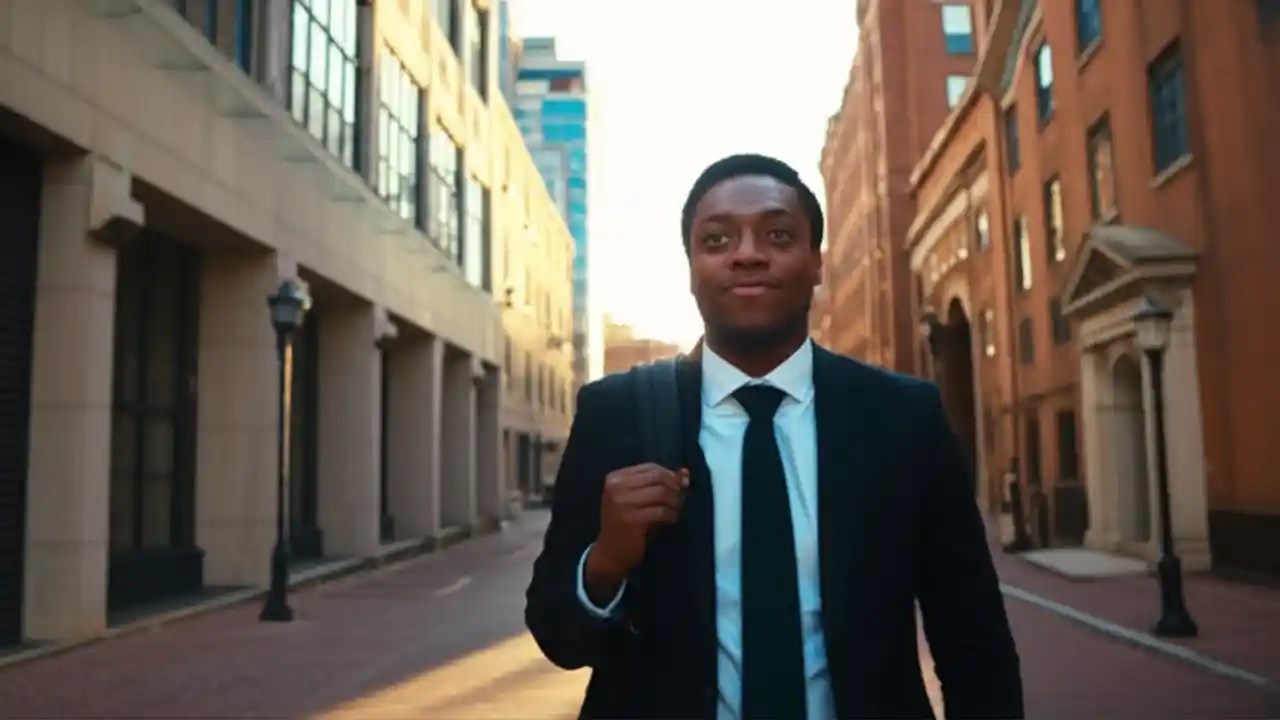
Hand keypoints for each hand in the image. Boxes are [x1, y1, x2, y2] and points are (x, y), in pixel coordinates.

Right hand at [585, 463, 688, 595]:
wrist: (610, 553)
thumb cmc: (625, 525)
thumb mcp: (638, 500)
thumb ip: (659, 484)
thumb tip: (685, 473)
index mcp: (615, 478)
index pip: (650, 467)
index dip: (669, 475)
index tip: (678, 485)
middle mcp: (617, 487)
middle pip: (657, 477)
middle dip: (674, 487)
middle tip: (680, 499)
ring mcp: (622, 504)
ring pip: (661, 493)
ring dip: (675, 501)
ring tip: (675, 510)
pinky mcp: (632, 520)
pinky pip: (661, 511)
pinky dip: (671, 515)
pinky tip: (671, 520)